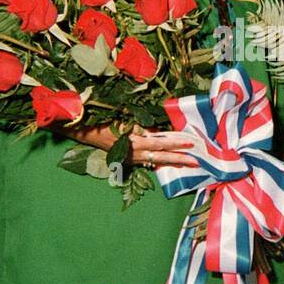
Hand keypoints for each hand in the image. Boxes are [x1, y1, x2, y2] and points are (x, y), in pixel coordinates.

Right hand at [67, 123, 197, 170]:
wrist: (87, 132)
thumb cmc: (106, 122)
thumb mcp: (125, 121)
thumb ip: (143, 127)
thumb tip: (161, 131)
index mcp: (135, 142)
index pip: (160, 143)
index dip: (176, 143)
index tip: (191, 143)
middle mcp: (135, 154)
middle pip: (162, 157)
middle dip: (180, 159)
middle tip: (196, 162)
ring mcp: (132, 159)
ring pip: (156, 161)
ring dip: (172, 161)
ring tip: (187, 163)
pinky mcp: (129, 161)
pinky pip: (148, 162)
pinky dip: (160, 161)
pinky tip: (170, 162)